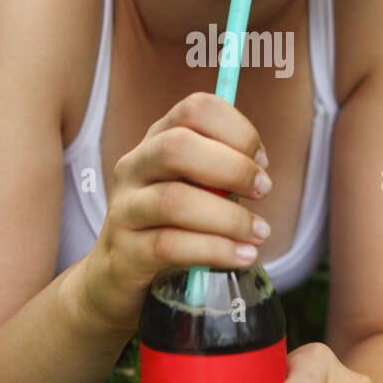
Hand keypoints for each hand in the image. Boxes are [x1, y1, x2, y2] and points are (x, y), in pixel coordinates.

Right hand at [81, 91, 271, 335]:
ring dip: (229, 217)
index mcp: (157, 140)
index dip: (237, 130)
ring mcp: (124, 209)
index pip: (195, 109)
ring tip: (259, 233)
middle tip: (263, 191)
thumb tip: (259, 172)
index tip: (261, 161)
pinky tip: (242, 256)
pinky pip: (170, 246)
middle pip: (177, 147)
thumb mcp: (193, 186)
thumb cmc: (170, 222)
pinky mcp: (125, 252)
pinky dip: (215, 250)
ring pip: (174, 200)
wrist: (119, 273)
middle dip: (232, 168)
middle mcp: (135, 167)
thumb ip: (221, 173)